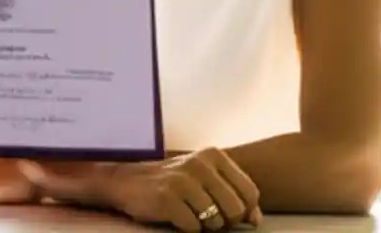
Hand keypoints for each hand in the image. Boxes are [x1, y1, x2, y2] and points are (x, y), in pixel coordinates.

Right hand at [25, 148, 261, 231]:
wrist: (124, 180)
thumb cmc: (170, 183)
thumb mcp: (203, 179)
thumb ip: (232, 193)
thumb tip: (256, 219)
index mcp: (213, 156)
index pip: (250, 192)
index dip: (245, 212)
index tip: (230, 215)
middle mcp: (200, 164)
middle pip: (235, 210)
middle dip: (224, 222)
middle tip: (205, 217)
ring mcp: (183, 180)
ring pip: (216, 221)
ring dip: (204, 226)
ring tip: (188, 214)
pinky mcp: (167, 198)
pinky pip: (193, 228)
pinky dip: (186, 229)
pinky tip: (173, 217)